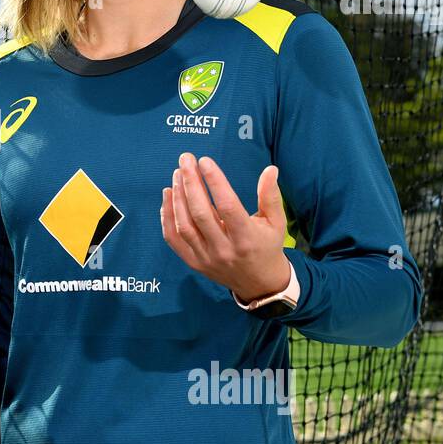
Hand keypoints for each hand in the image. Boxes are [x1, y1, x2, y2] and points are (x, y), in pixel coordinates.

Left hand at [161, 153, 291, 302]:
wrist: (258, 283)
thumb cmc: (267, 246)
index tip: (205, 161)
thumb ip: (270, 196)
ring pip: (184, 226)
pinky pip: (173, 239)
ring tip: (177, 174)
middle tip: (186, 160)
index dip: (215, 182)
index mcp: (247, 238)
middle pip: (201, 214)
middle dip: (191, 183)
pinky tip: (168, 196)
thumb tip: (270, 169)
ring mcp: (206, 258)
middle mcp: (224, 250)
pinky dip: (166, 217)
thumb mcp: (276, 222)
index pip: (227, 206)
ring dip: (177, 198)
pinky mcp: (194, 262)